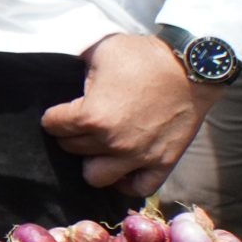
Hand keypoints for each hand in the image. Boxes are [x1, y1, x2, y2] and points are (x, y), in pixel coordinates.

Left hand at [43, 32, 221, 194]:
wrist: (189, 67)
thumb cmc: (142, 56)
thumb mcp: (97, 52)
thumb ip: (74, 69)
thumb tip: (58, 74)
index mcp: (92, 116)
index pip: (53, 126)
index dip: (53, 116)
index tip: (59, 112)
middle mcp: (113, 142)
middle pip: (71, 149)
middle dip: (70, 135)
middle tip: (79, 125)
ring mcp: (139, 156)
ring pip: (96, 177)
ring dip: (92, 161)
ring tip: (97, 147)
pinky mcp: (163, 163)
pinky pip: (138, 188)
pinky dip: (126, 182)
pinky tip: (121, 167)